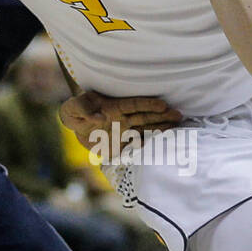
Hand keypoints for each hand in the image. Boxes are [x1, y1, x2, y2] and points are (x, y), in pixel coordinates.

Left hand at [59, 90, 182, 159]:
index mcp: (114, 107)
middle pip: (145, 116)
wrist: (75, 126)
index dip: (147, 104)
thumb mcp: (73, 108)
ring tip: (178, 126)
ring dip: (161, 128)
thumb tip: (98, 117)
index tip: (162, 105)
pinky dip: (150, 145)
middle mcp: (123, 118)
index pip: (134, 105)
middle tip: (178, 115)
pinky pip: (138, 145)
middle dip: (162, 115)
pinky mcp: (122, 144)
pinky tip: (163, 145)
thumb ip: (84, 110)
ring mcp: (125, 131)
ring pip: (146, 129)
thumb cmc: (75, 112)